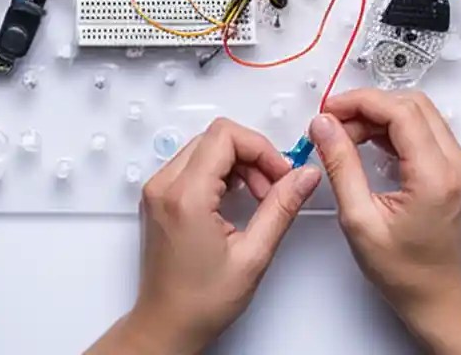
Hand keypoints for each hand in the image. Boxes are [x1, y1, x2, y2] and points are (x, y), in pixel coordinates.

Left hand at [88, 118, 321, 354]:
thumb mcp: (253, 255)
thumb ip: (281, 208)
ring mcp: (157, 191)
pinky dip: (221, 174)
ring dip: (238, 164)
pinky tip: (238, 200)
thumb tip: (304, 177)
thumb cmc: (199, 302)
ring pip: (205, 148)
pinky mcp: (159, 198)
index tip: (280, 172)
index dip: (261, 148)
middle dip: (252, 156)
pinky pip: (192, 165)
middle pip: (215, 137)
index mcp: (185, 197)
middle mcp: (164, 187)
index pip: (225, 136)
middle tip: (274, 186)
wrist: (167, 324)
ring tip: (259, 198)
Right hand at [308, 89, 460, 354]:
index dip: (361, 102)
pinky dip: (393, 130)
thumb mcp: (359, 219)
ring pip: (419, 114)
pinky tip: (368, 145)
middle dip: (368, 106)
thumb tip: (325, 125)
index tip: (330, 110)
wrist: (436, 296)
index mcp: (436, 177)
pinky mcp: (456, 169)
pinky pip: (425, 131)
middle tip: (334, 124)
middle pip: (412, 105)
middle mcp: (457, 165)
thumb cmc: (403, 271)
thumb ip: (341, 165)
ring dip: (380, 116)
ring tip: (346, 137)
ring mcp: (460, 166)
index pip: (401, 112)